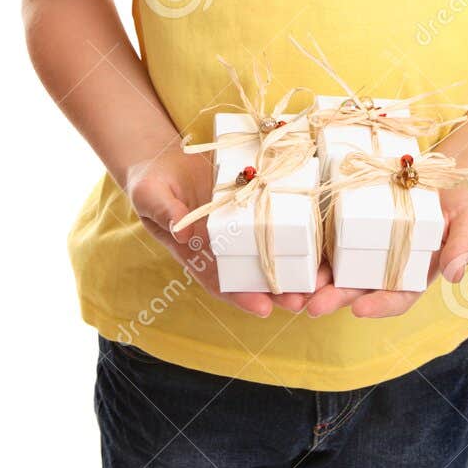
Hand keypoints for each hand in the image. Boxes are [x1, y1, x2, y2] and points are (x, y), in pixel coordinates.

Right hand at [125, 148, 326, 318]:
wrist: (160, 158)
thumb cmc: (149, 182)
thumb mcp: (150, 195)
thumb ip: (166, 213)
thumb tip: (184, 231)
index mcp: (194, 252)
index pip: (218, 281)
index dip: (240, 296)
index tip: (262, 308)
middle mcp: (219, 246)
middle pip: (250, 275)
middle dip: (276, 292)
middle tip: (302, 302)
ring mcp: (235, 227)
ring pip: (266, 253)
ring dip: (290, 268)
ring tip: (318, 281)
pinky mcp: (248, 205)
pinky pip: (271, 221)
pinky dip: (293, 232)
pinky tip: (316, 240)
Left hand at [304, 183, 467, 319]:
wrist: (448, 173)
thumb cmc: (465, 203)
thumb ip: (464, 247)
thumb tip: (455, 277)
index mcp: (417, 274)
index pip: (398, 297)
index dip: (380, 305)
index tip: (359, 309)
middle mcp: (388, 266)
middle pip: (359, 288)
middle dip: (335, 298)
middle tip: (312, 306)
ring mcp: (368, 246)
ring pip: (338, 269)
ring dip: (315, 282)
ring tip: (292, 292)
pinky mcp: (351, 223)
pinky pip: (328, 239)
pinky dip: (311, 249)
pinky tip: (293, 254)